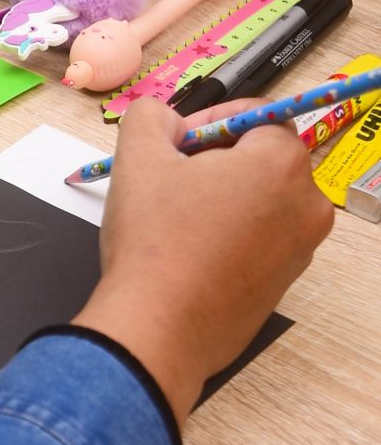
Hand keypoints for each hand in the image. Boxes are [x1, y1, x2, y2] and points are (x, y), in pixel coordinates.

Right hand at [72, 98, 333, 424]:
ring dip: (218, 196)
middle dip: (214, 158)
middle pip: (261, 158)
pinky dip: (226, 234)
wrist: (157, 329)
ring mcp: (299, 249)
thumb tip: (163, 118)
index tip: (176, 139)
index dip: (208, 118)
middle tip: (168, 175)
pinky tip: (184, 249)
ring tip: (171, 216)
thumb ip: (150, 116)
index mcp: (280, 164)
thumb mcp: (137, 157)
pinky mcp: (282, 283)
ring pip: (258, 200)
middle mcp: (306, 205)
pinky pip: (257, 239)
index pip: (256, 115)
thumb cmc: (152, 244)